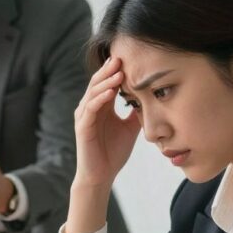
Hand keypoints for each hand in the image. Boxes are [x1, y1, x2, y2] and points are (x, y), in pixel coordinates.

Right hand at [73, 56, 141, 188]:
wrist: (101, 175)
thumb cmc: (113, 152)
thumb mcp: (130, 128)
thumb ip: (135, 112)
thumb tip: (151, 97)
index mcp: (101, 106)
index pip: (107, 82)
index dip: (116, 70)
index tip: (130, 58)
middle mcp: (90, 108)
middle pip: (98, 82)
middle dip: (109, 69)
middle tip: (121, 57)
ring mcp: (84, 116)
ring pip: (93, 92)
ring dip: (106, 81)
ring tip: (118, 72)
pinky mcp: (82, 127)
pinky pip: (90, 108)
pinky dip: (99, 98)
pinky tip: (110, 92)